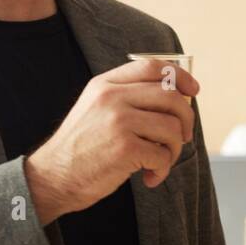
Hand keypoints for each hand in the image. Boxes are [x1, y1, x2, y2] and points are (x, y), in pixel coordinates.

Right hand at [25, 58, 197, 223]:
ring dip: (174, 150)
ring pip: (172, 127)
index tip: (194, 91)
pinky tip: (149, 177)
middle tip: (181, 138)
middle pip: (172, 97)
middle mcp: (111, 97)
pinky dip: (162, 169)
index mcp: (106, 83)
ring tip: (159, 162)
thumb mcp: (96, 108)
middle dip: (186, 120)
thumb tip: (178, 97)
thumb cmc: (82, 147)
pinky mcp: (124, 148)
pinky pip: (163, 155)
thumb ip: (128, 97)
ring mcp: (118, 121)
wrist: (52, 177)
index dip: (180, 77)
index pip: (153, 67)